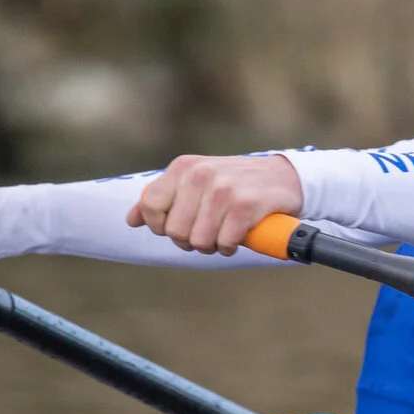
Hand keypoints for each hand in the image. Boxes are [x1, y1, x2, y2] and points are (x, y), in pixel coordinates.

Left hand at [128, 153, 301, 254]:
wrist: (283, 177)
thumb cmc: (234, 183)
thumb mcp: (195, 183)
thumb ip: (162, 199)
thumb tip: (131, 220)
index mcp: (183, 167)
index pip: (151, 208)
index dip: (162, 227)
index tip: (181, 226)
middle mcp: (200, 175)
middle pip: (175, 231)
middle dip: (190, 240)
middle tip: (207, 231)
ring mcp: (223, 189)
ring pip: (199, 241)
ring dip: (213, 245)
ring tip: (224, 233)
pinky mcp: (245, 205)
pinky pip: (224, 242)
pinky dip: (230, 246)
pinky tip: (238, 236)